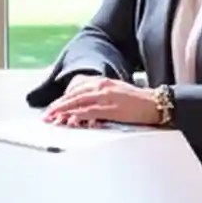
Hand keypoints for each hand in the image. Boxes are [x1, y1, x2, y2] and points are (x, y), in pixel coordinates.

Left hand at [43, 77, 159, 126]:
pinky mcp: (112, 108)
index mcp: (102, 82)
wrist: (155, 103)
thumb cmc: (137, 100)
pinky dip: (79, 115)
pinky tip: (71, 120)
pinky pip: (91, 111)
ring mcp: (106, 97)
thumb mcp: (115, 92)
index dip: (63, 99)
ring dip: (64, 110)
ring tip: (53, 118)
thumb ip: (99, 96)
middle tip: (46, 114)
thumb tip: (83, 107)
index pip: (76, 89)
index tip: (52, 107)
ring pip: (79, 102)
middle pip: (74, 95)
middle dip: (58, 105)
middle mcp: (102, 86)